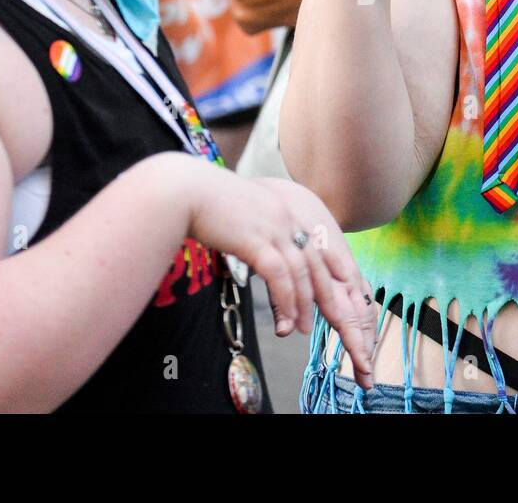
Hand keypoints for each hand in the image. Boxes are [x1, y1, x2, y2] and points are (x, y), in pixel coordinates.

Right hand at [185, 160, 376, 387]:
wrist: (183, 189)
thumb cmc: (205, 202)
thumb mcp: (243, 212)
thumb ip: (261, 228)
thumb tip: (264, 250)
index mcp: (285, 207)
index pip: (318, 243)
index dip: (329, 271)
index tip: (334, 294)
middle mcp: (286, 215)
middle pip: (317, 261)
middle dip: (325, 294)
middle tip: (330, 319)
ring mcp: (273, 226)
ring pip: (301, 273)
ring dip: (304, 304)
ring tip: (303, 327)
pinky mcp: (256, 239)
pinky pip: (279, 276)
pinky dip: (286, 301)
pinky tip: (285, 319)